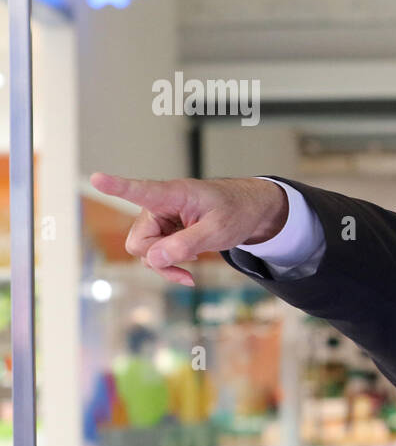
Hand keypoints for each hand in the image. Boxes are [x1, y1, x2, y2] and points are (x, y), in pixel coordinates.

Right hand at [90, 172, 288, 286]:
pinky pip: (153, 256)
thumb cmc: (235, 212)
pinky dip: (167, 265)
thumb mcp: (219, 230)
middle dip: (159, 257)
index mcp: (174, 194)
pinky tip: (187, 268)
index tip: (97, 178)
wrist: (248, 211)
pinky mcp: (162, 232)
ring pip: (143, 252)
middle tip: (190, 262)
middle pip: (139, 241)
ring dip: (164, 264)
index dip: (117, 186)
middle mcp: (158, 206)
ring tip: (192, 263)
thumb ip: (187, 243)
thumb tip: (154, 259)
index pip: (140, 190)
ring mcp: (158, 220)